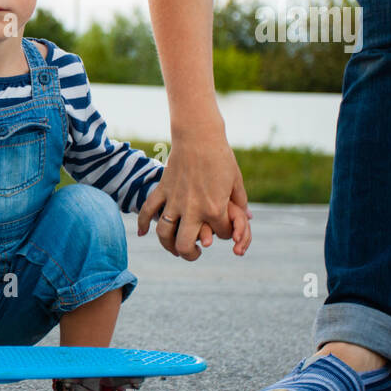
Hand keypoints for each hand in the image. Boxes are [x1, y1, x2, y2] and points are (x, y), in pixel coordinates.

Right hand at [136, 130, 248, 260]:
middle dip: (191, 254)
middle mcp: (192, 209)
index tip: (226, 227)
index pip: (221, 234)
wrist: (199, 136)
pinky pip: (148, 211)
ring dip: (167, 246)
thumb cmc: (221, 157)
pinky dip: (142, 224)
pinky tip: (143, 234)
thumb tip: (247, 217)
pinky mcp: (162, 191)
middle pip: (185, 245)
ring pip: (163, 233)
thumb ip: (240, 202)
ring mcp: (174, 201)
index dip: (227, 233)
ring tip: (174, 248)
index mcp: (214, 208)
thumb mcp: (236, 181)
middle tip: (195, 253)